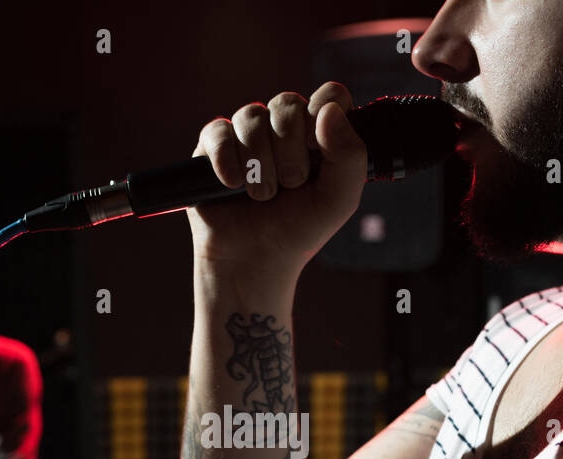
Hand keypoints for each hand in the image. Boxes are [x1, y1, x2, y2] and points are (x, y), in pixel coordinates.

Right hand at [186, 82, 366, 273]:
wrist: (255, 259)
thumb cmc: (299, 230)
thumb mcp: (339, 199)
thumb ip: (350, 155)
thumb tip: (329, 111)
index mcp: (318, 134)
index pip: (329, 95)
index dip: (324, 114)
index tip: (317, 150)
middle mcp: (282, 128)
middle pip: (287, 103)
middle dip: (290, 149)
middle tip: (290, 185)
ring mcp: (246, 135)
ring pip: (252, 117)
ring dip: (259, 163)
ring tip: (262, 195)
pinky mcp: (213, 147)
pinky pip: (218, 132)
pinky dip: (227, 160)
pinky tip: (232, 186)